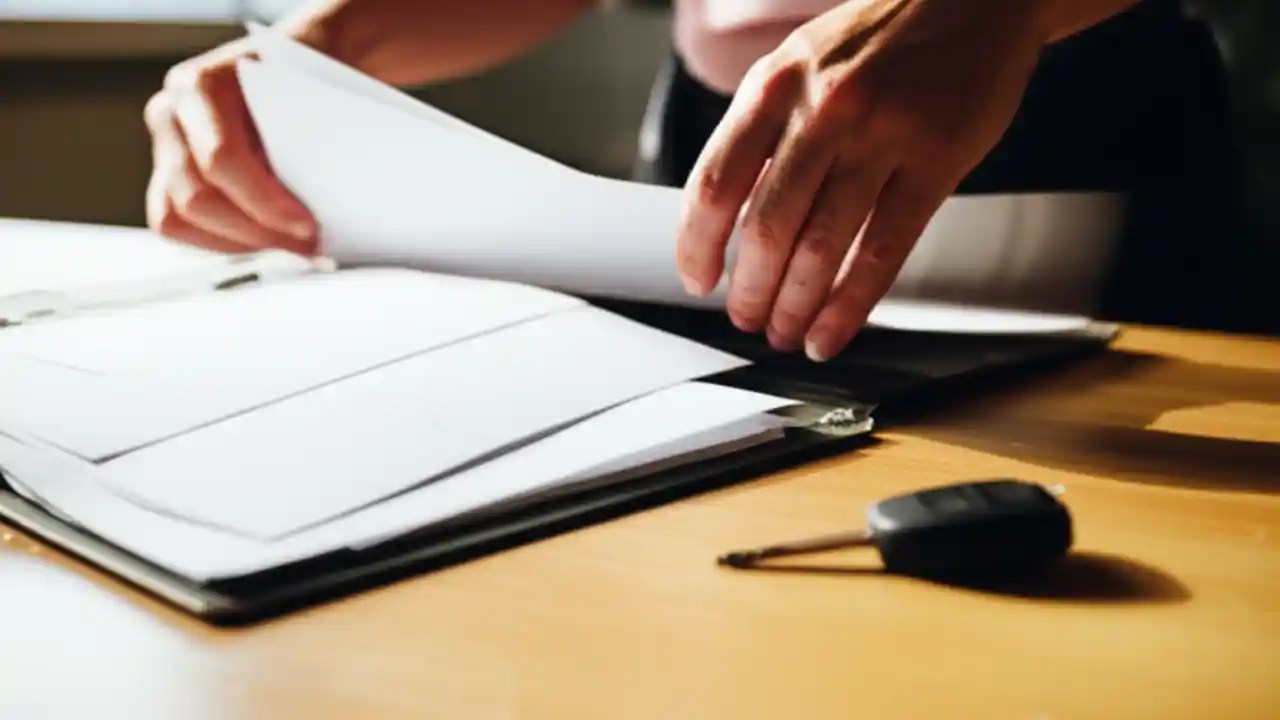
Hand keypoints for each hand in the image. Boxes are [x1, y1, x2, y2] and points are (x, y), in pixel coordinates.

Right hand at [144, 39, 316, 254]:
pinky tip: (265, 241)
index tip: (308, 226)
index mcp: (202, 84)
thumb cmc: (307, 77)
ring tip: (289, 248)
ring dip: (239, 243)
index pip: (222, 159)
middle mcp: (172, 113)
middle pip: (195, 197)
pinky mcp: (169, 176)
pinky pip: (178, 224)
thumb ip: (316, 142)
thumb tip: (328, 203)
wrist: (299, 61)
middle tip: (306, 246)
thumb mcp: (319, 93)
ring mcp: (165, 146)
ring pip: (176, 217)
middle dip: (256, 232)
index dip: (265, 203)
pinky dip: (222, 242)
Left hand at [676, 0, 1055, 359]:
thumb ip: (766, 131)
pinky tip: (832, 331)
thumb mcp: (803, 63)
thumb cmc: (884, 37)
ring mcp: (882, 133)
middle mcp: (823, 108)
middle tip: (745, 318)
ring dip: (795, 305)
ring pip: (821, 246)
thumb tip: (730, 219)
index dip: (698, 244)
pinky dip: (850, 305)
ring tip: (785, 332)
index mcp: (775, 84)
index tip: (696, 279)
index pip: (716, 182)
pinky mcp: (936, 159)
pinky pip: (882, 251)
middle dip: (750, 289)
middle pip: (767, 226)